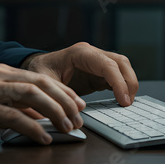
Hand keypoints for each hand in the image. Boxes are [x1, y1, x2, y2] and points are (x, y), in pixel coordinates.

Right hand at [0, 63, 85, 143]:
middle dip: (65, 101)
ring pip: (31, 96)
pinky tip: (43, 137)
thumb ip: (10, 101)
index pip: (40, 77)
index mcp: (0, 72)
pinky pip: (12, 117)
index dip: (64, 90)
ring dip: (54, 112)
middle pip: (41, 84)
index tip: (79, 103)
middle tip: (79, 118)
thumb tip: (37, 115)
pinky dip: (32, 127)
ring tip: (67, 127)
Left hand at [23, 42, 138, 106]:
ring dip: (128, 84)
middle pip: (120, 62)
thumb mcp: (44, 82)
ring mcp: (97, 61)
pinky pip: (116, 77)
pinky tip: (122, 100)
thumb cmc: (39, 71)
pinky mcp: (98, 72)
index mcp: (80, 52)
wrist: (35, 66)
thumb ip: (58, 94)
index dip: (118, 82)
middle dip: (129, 82)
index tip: (123, 100)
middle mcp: (92, 53)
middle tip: (128, 103)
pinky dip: (122, 87)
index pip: (107, 65)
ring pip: (122, 67)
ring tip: (127, 103)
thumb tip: (76, 110)